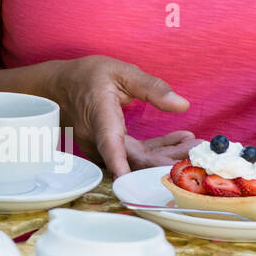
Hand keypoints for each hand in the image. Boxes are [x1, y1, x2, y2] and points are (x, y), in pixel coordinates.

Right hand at [48, 55, 189, 178]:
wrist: (57, 86)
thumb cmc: (86, 75)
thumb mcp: (120, 71)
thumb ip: (152, 87)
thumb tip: (182, 104)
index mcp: (99, 115)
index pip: (110, 144)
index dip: (122, 164)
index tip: (132, 183)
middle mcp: (97, 137)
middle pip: (133, 158)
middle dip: (167, 159)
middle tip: (198, 152)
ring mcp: (100, 146)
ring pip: (136, 159)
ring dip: (166, 154)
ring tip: (193, 144)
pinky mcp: (106, 148)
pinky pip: (133, 154)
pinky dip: (156, 150)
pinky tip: (178, 140)